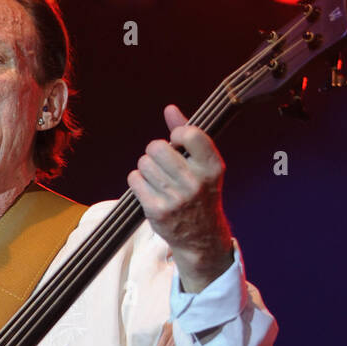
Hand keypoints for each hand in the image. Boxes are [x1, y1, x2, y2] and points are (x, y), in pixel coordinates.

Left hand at [128, 104, 234, 291]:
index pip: (190, 134)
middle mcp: (195, 183)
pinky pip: (134, 180)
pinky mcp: (157, 210)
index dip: (177, 133)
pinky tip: (148, 187)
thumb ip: (188, 135)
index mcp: (212, 167)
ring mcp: (176, 198)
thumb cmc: (200, 192)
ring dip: (146, 167)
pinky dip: (137, 180)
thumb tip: (170, 109)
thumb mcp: (203, 165)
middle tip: (162, 162)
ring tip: (157, 177)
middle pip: (157, 147)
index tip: (177, 142)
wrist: (200, 236)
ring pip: (143, 163)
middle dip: (155, 151)